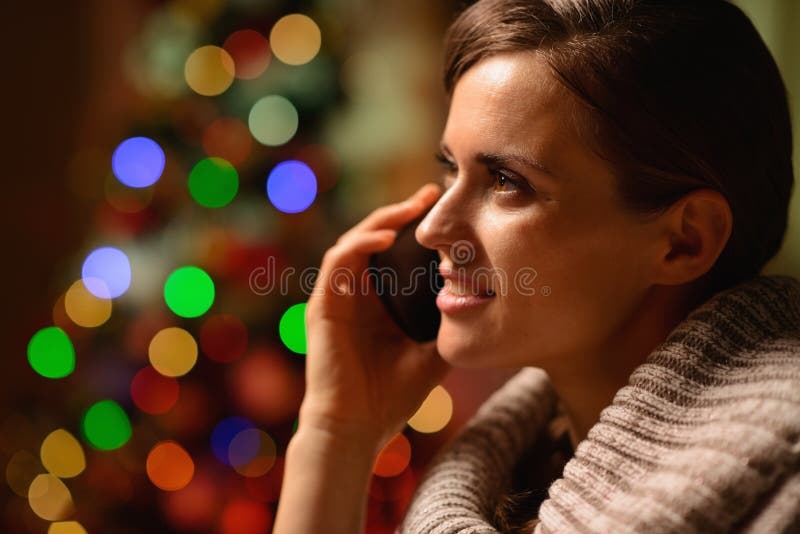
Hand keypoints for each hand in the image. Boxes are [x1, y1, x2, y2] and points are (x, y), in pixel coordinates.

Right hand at [299, 182, 450, 452]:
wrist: (356, 429)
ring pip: (354, 241)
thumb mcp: (431, 355)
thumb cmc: (390, 398)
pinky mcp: (323, 305)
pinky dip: (361, 244)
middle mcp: (354, 296)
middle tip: (431, 194)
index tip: (443, 210)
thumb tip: (479, 304)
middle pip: (373, 238)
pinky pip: (338, 261)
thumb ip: (446, 328)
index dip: (414, 229)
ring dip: (382, 220)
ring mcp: (336, 299)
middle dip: (400, 213)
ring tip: (413, 209)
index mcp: (376, 305)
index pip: (392, 254)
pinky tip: (389, 236)